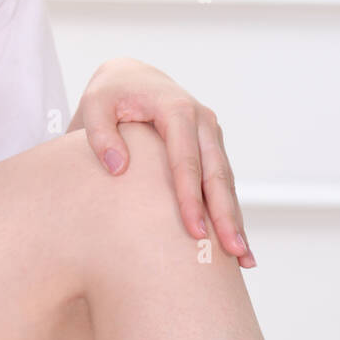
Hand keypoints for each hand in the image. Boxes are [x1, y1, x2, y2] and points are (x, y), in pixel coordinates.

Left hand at [69, 58, 254, 263]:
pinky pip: (225, 188)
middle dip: (225, 216)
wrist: (133, 80)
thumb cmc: (112, 96)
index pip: (186, 160)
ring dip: (236, 222)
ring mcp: (211, 137)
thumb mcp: (95, 106)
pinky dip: (232, 217)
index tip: (194, 232)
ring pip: (227, 185)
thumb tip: (118, 168)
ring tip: (244, 260)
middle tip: (231, 251)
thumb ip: (99, 134)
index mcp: (176, 108)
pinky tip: (240, 249)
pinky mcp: (213, 152)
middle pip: (216, 175)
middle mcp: (202, 121)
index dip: (191, 198)